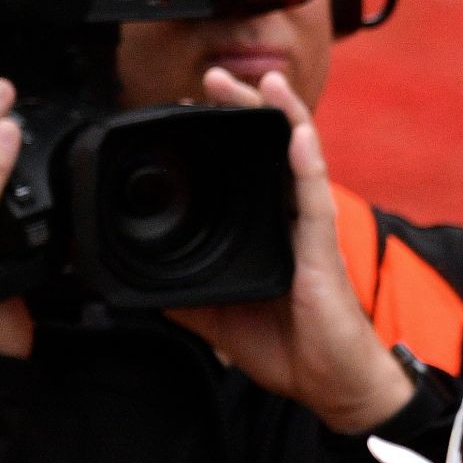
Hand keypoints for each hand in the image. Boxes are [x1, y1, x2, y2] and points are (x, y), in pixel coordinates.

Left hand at [169, 71, 411, 433]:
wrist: (328, 384)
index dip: (223, 137)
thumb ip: (181, 293)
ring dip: (281, 117)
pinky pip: (314, 198)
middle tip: (213, 78)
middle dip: (246, 110)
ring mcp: (310, 232)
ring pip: (298, 160)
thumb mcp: (215, 318)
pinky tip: (296, 134)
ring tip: (264, 81)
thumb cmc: (289, 349)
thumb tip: (134, 283)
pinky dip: (305, 162)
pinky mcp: (322, 249)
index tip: (191, 109)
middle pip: (272, 151)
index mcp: (268, 233)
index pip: (246, 172)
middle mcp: (292, 222)